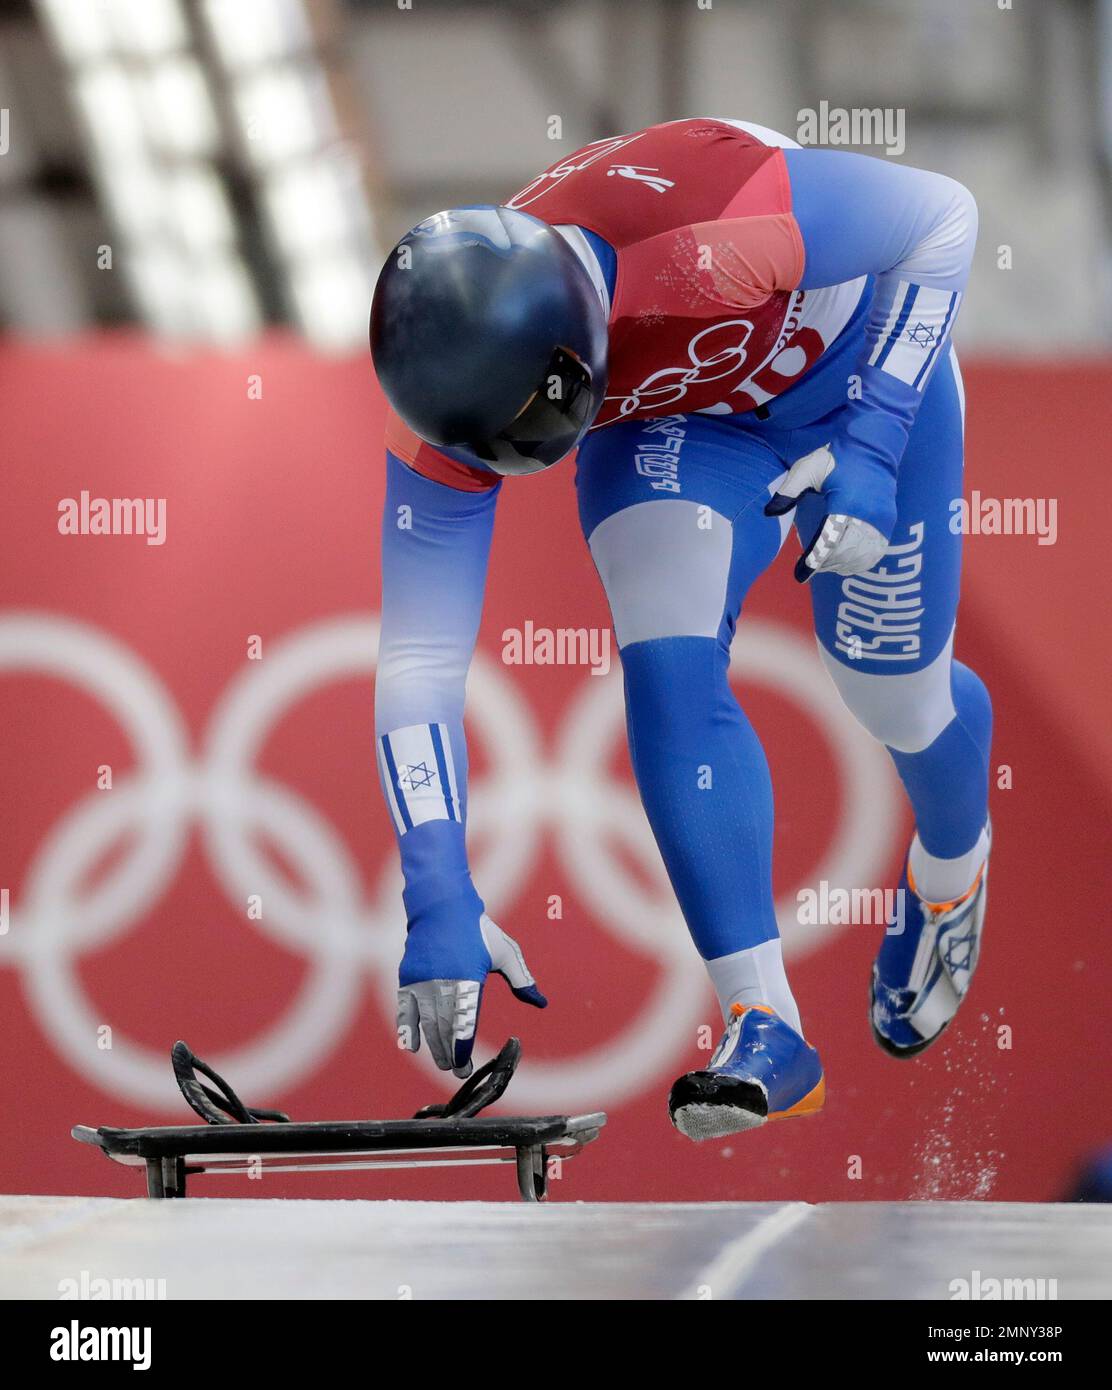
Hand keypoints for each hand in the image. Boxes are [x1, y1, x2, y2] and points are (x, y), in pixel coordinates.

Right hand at [397, 914, 545, 1077]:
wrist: (441, 905)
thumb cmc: (477, 930)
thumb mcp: (506, 952)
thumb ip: (522, 979)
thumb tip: (541, 1002)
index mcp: (468, 978)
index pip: (465, 1022)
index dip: (464, 1047)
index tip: (467, 1063)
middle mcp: (443, 982)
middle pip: (445, 1029)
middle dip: (450, 1054)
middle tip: (457, 1070)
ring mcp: (422, 981)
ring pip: (426, 1023)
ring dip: (433, 1047)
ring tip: (443, 1062)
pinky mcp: (408, 977)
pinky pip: (405, 1011)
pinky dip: (407, 1030)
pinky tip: (412, 1046)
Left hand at [764, 444, 894, 582]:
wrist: (874, 447)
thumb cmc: (837, 458)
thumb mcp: (807, 467)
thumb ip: (788, 491)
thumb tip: (769, 512)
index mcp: (846, 502)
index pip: (829, 541)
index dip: (814, 561)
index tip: (800, 575)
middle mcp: (867, 515)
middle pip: (845, 553)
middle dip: (825, 565)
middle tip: (808, 567)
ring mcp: (881, 520)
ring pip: (861, 557)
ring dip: (841, 565)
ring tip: (824, 564)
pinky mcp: (888, 522)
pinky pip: (875, 552)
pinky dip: (859, 562)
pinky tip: (844, 562)